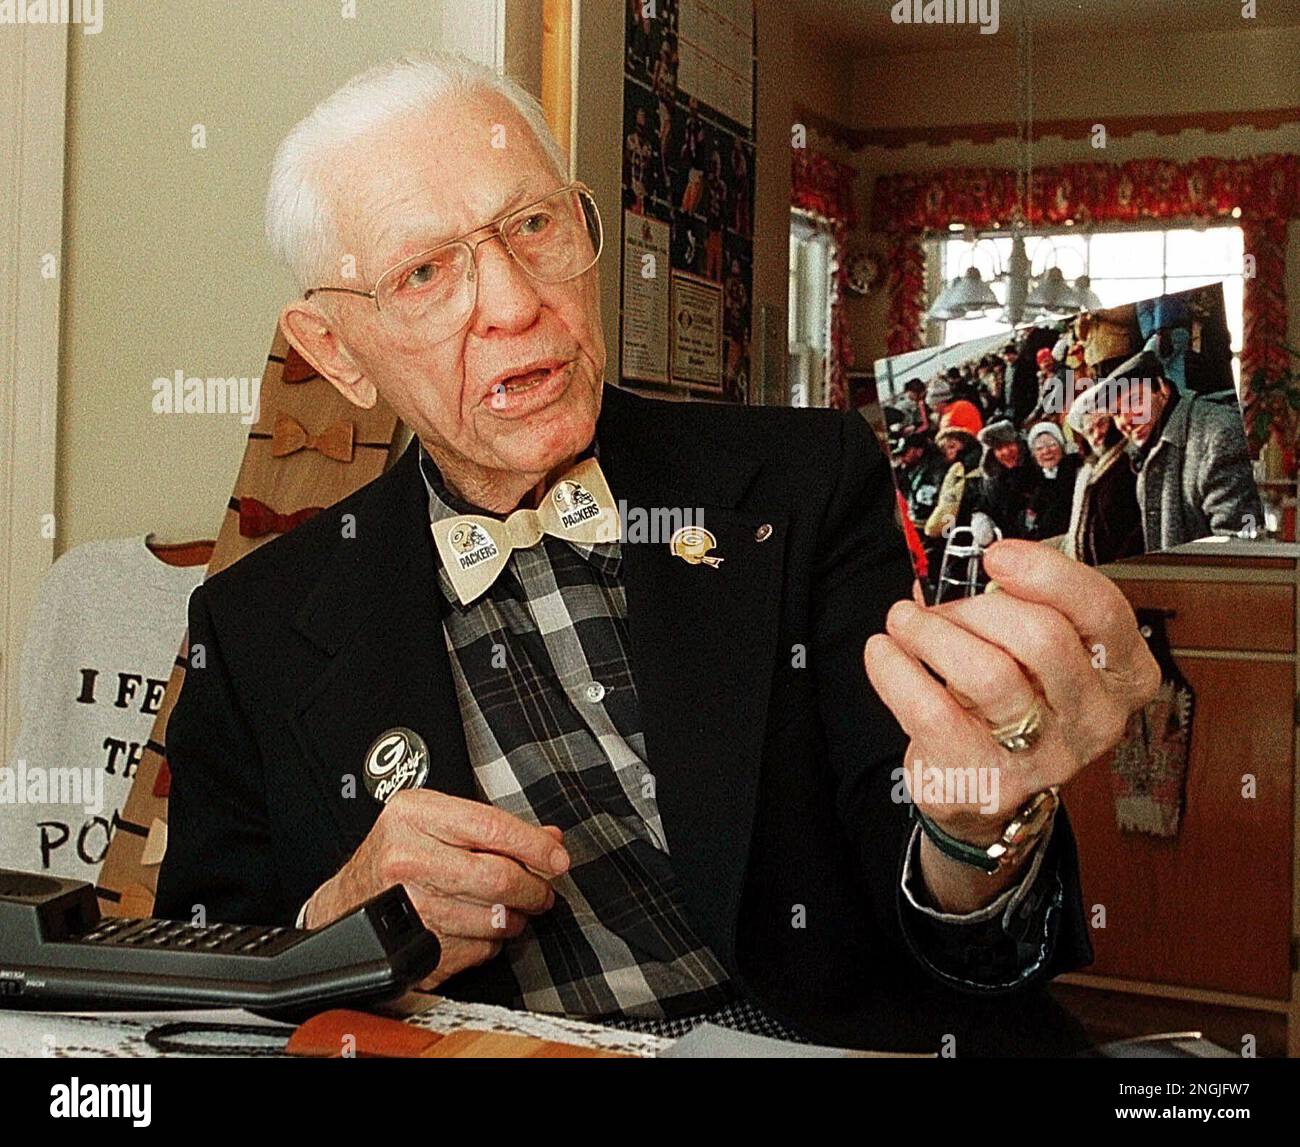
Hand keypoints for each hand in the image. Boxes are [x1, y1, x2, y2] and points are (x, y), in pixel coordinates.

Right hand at [304, 790, 569, 988]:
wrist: (345, 902)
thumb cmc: (395, 855)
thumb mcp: (434, 820)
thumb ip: (493, 826)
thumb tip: (549, 839)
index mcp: (414, 815)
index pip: (491, 828)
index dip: (534, 846)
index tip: (558, 857)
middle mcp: (407, 859)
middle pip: (497, 877)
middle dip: (533, 887)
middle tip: (542, 889)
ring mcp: (409, 907)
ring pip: (494, 918)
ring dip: (515, 917)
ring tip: (510, 907)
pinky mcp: (413, 948)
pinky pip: (479, 948)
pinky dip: (490, 941)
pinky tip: (479, 926)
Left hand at [864, 540, 1160, 909]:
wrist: (988, 786)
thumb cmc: (1014, 702)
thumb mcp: (1033, 650)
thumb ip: (1019, 604)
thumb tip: (962, 563)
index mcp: (1122, 673)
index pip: (1101, 610)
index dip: (1047, 574)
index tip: (997, 557)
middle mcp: (1095, 717)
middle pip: (1041, 637)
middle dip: (977, 607)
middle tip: (942, 606)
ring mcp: (1045, 755)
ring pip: (987, 673)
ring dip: (933, 633)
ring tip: (906, 623)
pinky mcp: (988, 780)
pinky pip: (934, 711)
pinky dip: (897, 672)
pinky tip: (884, 653)